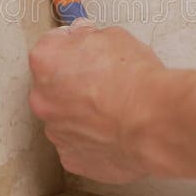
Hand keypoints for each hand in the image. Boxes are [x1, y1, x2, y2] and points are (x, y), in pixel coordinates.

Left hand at [28, 19, 165, 183]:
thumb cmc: (135, 79)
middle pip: (53, 87)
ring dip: (82, 114)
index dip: (73, 46)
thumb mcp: (114, 36)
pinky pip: (78, 146)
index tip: (87, 49)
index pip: (52, 46)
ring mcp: (55, 131)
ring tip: (113, 111)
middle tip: (104, 83)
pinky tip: (114, 132)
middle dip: (73, 84)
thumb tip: (84, 36)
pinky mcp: (71, 158)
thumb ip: (89, 36)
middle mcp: (42, 98)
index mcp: (46, 61)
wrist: (153, 121)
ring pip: (65, 119)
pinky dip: (92, 141)